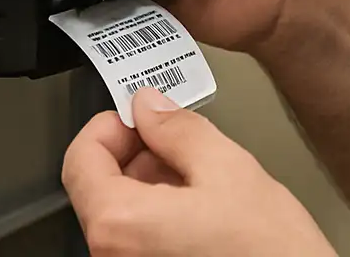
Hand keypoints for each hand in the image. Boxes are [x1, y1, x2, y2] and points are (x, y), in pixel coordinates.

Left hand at [62, 89, 335, 256]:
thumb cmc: (269, 251)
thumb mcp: (227, 167)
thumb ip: (178, 129)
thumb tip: (151, 108)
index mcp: (120, 224)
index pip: (80, 160)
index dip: (110, 126)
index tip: (141, 116)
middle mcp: (115, 256)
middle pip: (98, 187)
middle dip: (136, 153)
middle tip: (177, 138)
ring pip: (122, 213)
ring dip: (152, 182)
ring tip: (200, 174)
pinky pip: (140, 239)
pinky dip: (161, 212)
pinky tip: (202, 205)